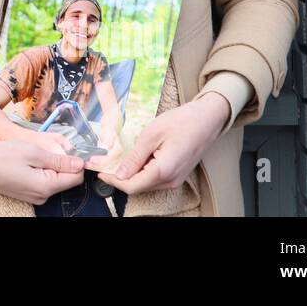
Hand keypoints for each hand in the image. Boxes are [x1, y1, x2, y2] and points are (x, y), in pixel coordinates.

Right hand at [0, 125, 85, 205]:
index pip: (76, 177)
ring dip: (52, 167)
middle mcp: (43, 196)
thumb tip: (81, 163)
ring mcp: (35, 197)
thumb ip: (59, 160)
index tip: (69, 149)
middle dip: (63, 164)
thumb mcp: (33, 152)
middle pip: (66, 180)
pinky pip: (44, 183)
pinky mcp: (28, 194)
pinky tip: (29, 162)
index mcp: (46, 186)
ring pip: (55, 181)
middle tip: (47, 149)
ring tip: (35, 155)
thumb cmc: (2, 156)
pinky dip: (42, 172)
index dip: (76, 162)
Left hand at [93, 94, 229, 193]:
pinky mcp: (177, 175)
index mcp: (164, 171)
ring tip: (118, 158)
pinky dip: (141, 171)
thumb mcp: (152, 134)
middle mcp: (171, 180)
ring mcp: (175, 179)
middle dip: (119, 177)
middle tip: (105, 162)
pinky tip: (135, 158)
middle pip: (138, 187)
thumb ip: (134, 157)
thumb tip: (119, 173)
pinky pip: (154, 179)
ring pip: (146, 184)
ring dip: (130, 174)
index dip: (113, 180)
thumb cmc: (182, 122)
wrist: (207, 119)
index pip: (132, 186)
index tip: (100, 170)